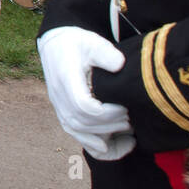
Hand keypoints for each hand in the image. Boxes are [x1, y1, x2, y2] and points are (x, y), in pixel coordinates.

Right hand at [38, 27, 134, 160]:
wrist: (56, 45)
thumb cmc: (76, 43)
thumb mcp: (91, 42)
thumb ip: (106, 53)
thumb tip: (120, 66)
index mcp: (66, 79)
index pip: (83, 106)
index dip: (107, 113)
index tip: (125, 107)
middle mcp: (59, 96)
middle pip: (82, 122)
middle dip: (110, 125)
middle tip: (132, 118)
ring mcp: (60, 106)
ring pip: (77, 131)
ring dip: (103, 136)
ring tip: (127, 133)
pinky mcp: (64, 111)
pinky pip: (75, 134)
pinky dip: (92, 145)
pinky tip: (110, 147)